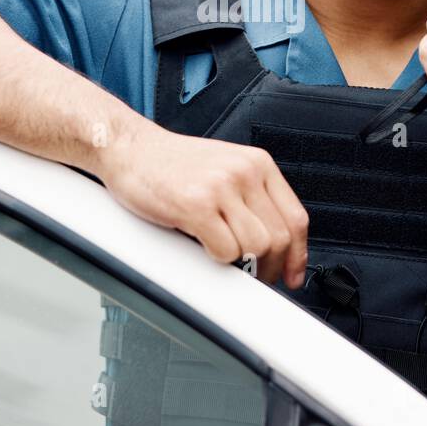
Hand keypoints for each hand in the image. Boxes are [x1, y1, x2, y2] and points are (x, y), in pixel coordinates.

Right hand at [98, 122, 309, 288]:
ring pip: (256, 247)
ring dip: (243, 265)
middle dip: (270, 267)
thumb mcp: (224, 168)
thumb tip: (274, 243)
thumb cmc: (170, 163)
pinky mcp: (196, 204)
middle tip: (255, 277)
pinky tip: (204, 248)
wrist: (129, 148)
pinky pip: (225, 251)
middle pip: (279, 237)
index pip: (295, 218)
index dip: (297, 254)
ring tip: (226, 262)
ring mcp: (220, 187)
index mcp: (257, 163)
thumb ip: (251, 198)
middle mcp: (244, 172)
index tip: (292, 274)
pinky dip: (218, 260)